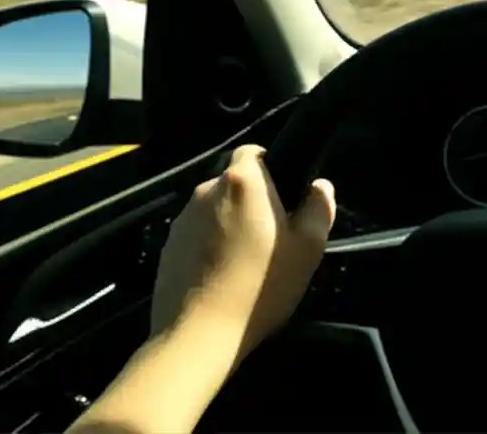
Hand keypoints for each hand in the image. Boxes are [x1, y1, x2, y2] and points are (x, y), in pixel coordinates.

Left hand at [151, 144, 335, 363]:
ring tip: (244, 264)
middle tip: (272, 237)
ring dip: (228, 225)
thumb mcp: (308, 249)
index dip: (272, 169)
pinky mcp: (166, 246)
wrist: (199, 334)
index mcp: (243, 183)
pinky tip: (220, 278)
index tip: (284, 198)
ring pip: (214, 211)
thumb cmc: (261, 286)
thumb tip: (320, 186)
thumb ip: (319, 208)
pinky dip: (208, 247)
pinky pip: (195, 236)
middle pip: (234, 184)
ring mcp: (181, 219)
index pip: (254, 151)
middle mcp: (206, 190)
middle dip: (251, 202)